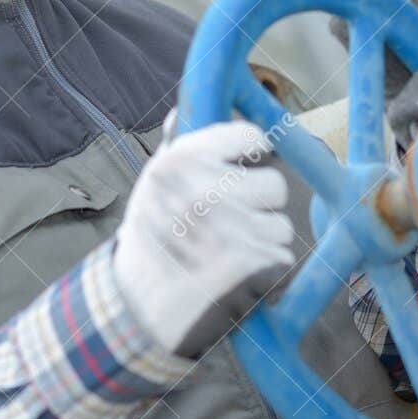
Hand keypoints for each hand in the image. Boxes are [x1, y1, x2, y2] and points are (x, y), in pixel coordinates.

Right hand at [111, 111, 294, 358]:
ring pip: (282, 226)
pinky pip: (282, 260)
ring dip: (264, 242)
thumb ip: (176, 148)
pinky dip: (266, 273)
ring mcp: (230, 229)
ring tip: (231, 253)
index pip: (251, 136)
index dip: (253, 154)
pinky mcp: (249, 265)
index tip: (243, 168)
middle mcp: (206, 189)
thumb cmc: (150, 241)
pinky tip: (239, 276)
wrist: (135, 307)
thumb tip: (179, 111)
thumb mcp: (153, 186)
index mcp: (182, 160)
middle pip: (275, 185)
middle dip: (260, 206)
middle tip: (233, 223)